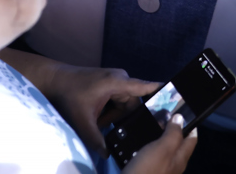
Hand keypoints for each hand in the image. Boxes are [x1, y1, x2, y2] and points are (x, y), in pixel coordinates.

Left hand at [42, 64, 159, 156]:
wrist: (54, 80)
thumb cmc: (69, 94)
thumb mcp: (82, 121)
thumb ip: (96, 140)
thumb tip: (107, 156)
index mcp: (119, 83)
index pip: (147, 87)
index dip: (164, 92)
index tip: (181, 96)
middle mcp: (120, 80)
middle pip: (134, 105)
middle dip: (123, 120)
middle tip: (115, 131)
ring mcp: (115, 82)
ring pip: (124, 106)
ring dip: (114, 118)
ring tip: (97, 123)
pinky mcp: (109, 86)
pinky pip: (117, 103)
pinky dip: (109, 113)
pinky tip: (97, 120)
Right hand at [123, 115, 198, 173]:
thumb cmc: (148, 170)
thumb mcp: (162, 149)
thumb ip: (173, 134)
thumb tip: (180, 118)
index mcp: (180, 158)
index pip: (192, 139)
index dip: (190, 125)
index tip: (183, 111)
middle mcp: (174, 165)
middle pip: (178, 144)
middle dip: (173, 129)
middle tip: (162, 115)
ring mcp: (162, 171)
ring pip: (164, 150)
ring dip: (159, 137)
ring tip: (149, 125)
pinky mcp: (149, 173)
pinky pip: (152, 157)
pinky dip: (149, 147)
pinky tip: (139, 143)